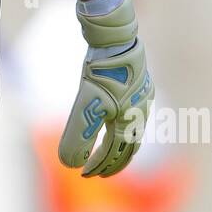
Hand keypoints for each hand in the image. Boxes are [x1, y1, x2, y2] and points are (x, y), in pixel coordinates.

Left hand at [58, 0, 153, 177]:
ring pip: (133, 128)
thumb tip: (69, 164)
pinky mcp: (140, 82)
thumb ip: (79, 136)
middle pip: (129, 145)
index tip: (85, 173)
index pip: (115, 153)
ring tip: (107, 149)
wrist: (116, 37)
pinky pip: (133, 110)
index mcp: (131, 121)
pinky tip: (116, 118)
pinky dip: (123, 123)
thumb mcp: (87, 105)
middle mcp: (141, 112)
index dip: (100, 166)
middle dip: (114, 161)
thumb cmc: (104, 72)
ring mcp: (142, 96)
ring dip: (119, 143)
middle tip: (99, 172)